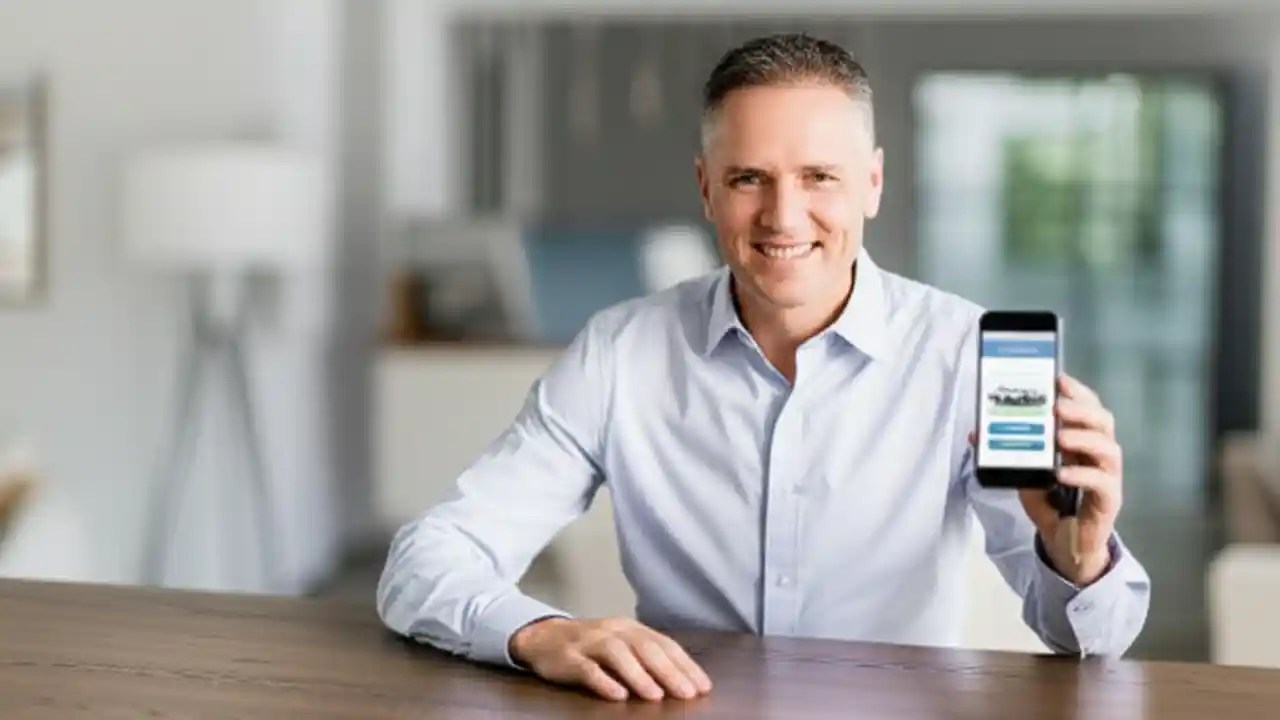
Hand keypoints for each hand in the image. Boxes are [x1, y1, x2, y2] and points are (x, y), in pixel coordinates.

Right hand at [509, 616, 712, 701]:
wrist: (542, 636)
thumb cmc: (590, 646)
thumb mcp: (621, 644)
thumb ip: (646, 656)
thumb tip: (684, 680)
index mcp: (630, 628)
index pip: (664, 644)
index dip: (685, 665)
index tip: (703, 686)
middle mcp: (612, 630)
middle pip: (645, 647)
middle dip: (669, 671)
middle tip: (687, 693)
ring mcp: (589, 642)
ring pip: (617, 654)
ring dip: (638, 675)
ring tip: (655, 696)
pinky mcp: (568, 657)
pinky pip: (587, 668)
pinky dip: (603, 681)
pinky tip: (616, 695)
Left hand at [970, 374, 1122, 584]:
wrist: (1065, 544)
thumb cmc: (1050, 502)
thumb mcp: (1025, 473)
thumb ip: (1009, 452)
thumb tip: (975, 433)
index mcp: (1083, 441)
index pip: (1089, 408)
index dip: (1077, 392)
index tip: (1058, 379)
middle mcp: (1100, 455)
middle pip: (1104, 422)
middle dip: (1081, 410)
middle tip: (1057, 406)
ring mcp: (1108, 477)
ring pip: (1109, 450)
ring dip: (1084, 438)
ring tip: (1059, 436)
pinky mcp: (1109, 502)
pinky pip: (1103, 484)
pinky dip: (1082, 475)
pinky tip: (1062, 473)